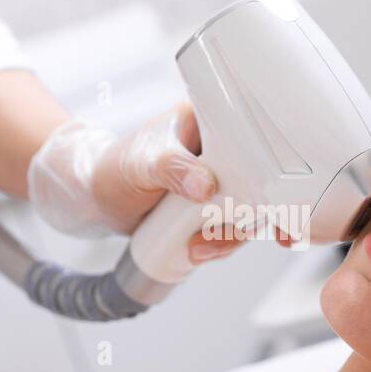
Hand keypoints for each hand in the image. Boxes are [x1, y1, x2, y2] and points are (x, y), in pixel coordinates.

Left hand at [27, 102, 298, 263]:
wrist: (95, 197)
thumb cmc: (114, 168)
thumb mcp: (142, 164)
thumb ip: (173, 168)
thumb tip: (206, 185)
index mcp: (211, 120)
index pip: (256, 136)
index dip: (274, 165)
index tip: (276, 193)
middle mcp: (222, 149)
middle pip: (261, 180)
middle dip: (251, 214)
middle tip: (231, 232)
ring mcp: (219, 180)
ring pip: (248, 210)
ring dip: (230, 236)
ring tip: (200, 247)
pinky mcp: (212, 207)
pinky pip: (230, 228)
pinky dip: (219, 245)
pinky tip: (197, 251)